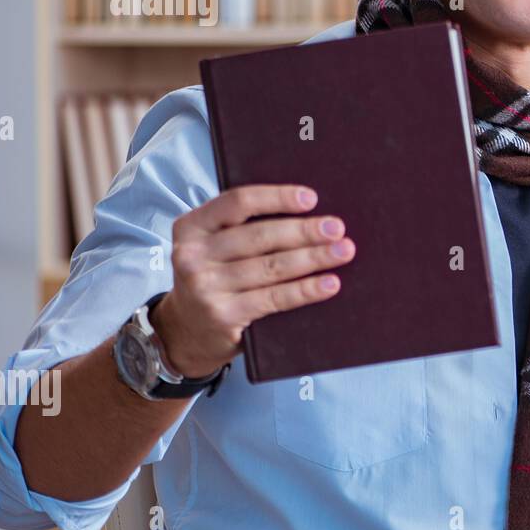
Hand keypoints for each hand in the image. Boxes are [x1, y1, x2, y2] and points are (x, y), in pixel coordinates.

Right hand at [150, 185, 353, 378]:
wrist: (186, 332)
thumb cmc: (214, 277)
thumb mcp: (214, 247)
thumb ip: (242, 227)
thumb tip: (307, 212)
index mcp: (191, 227)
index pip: (238, 202)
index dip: (277, 198)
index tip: (311, 199)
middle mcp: (192, 255)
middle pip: (260, 236)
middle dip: (304, 230)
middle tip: (338, 228)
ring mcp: (205, 288)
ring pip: (271, 267)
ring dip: (314, 258)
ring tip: (343, 251)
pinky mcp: (223, 316)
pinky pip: (275, 298)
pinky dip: (306, 290)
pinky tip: (330, 283)